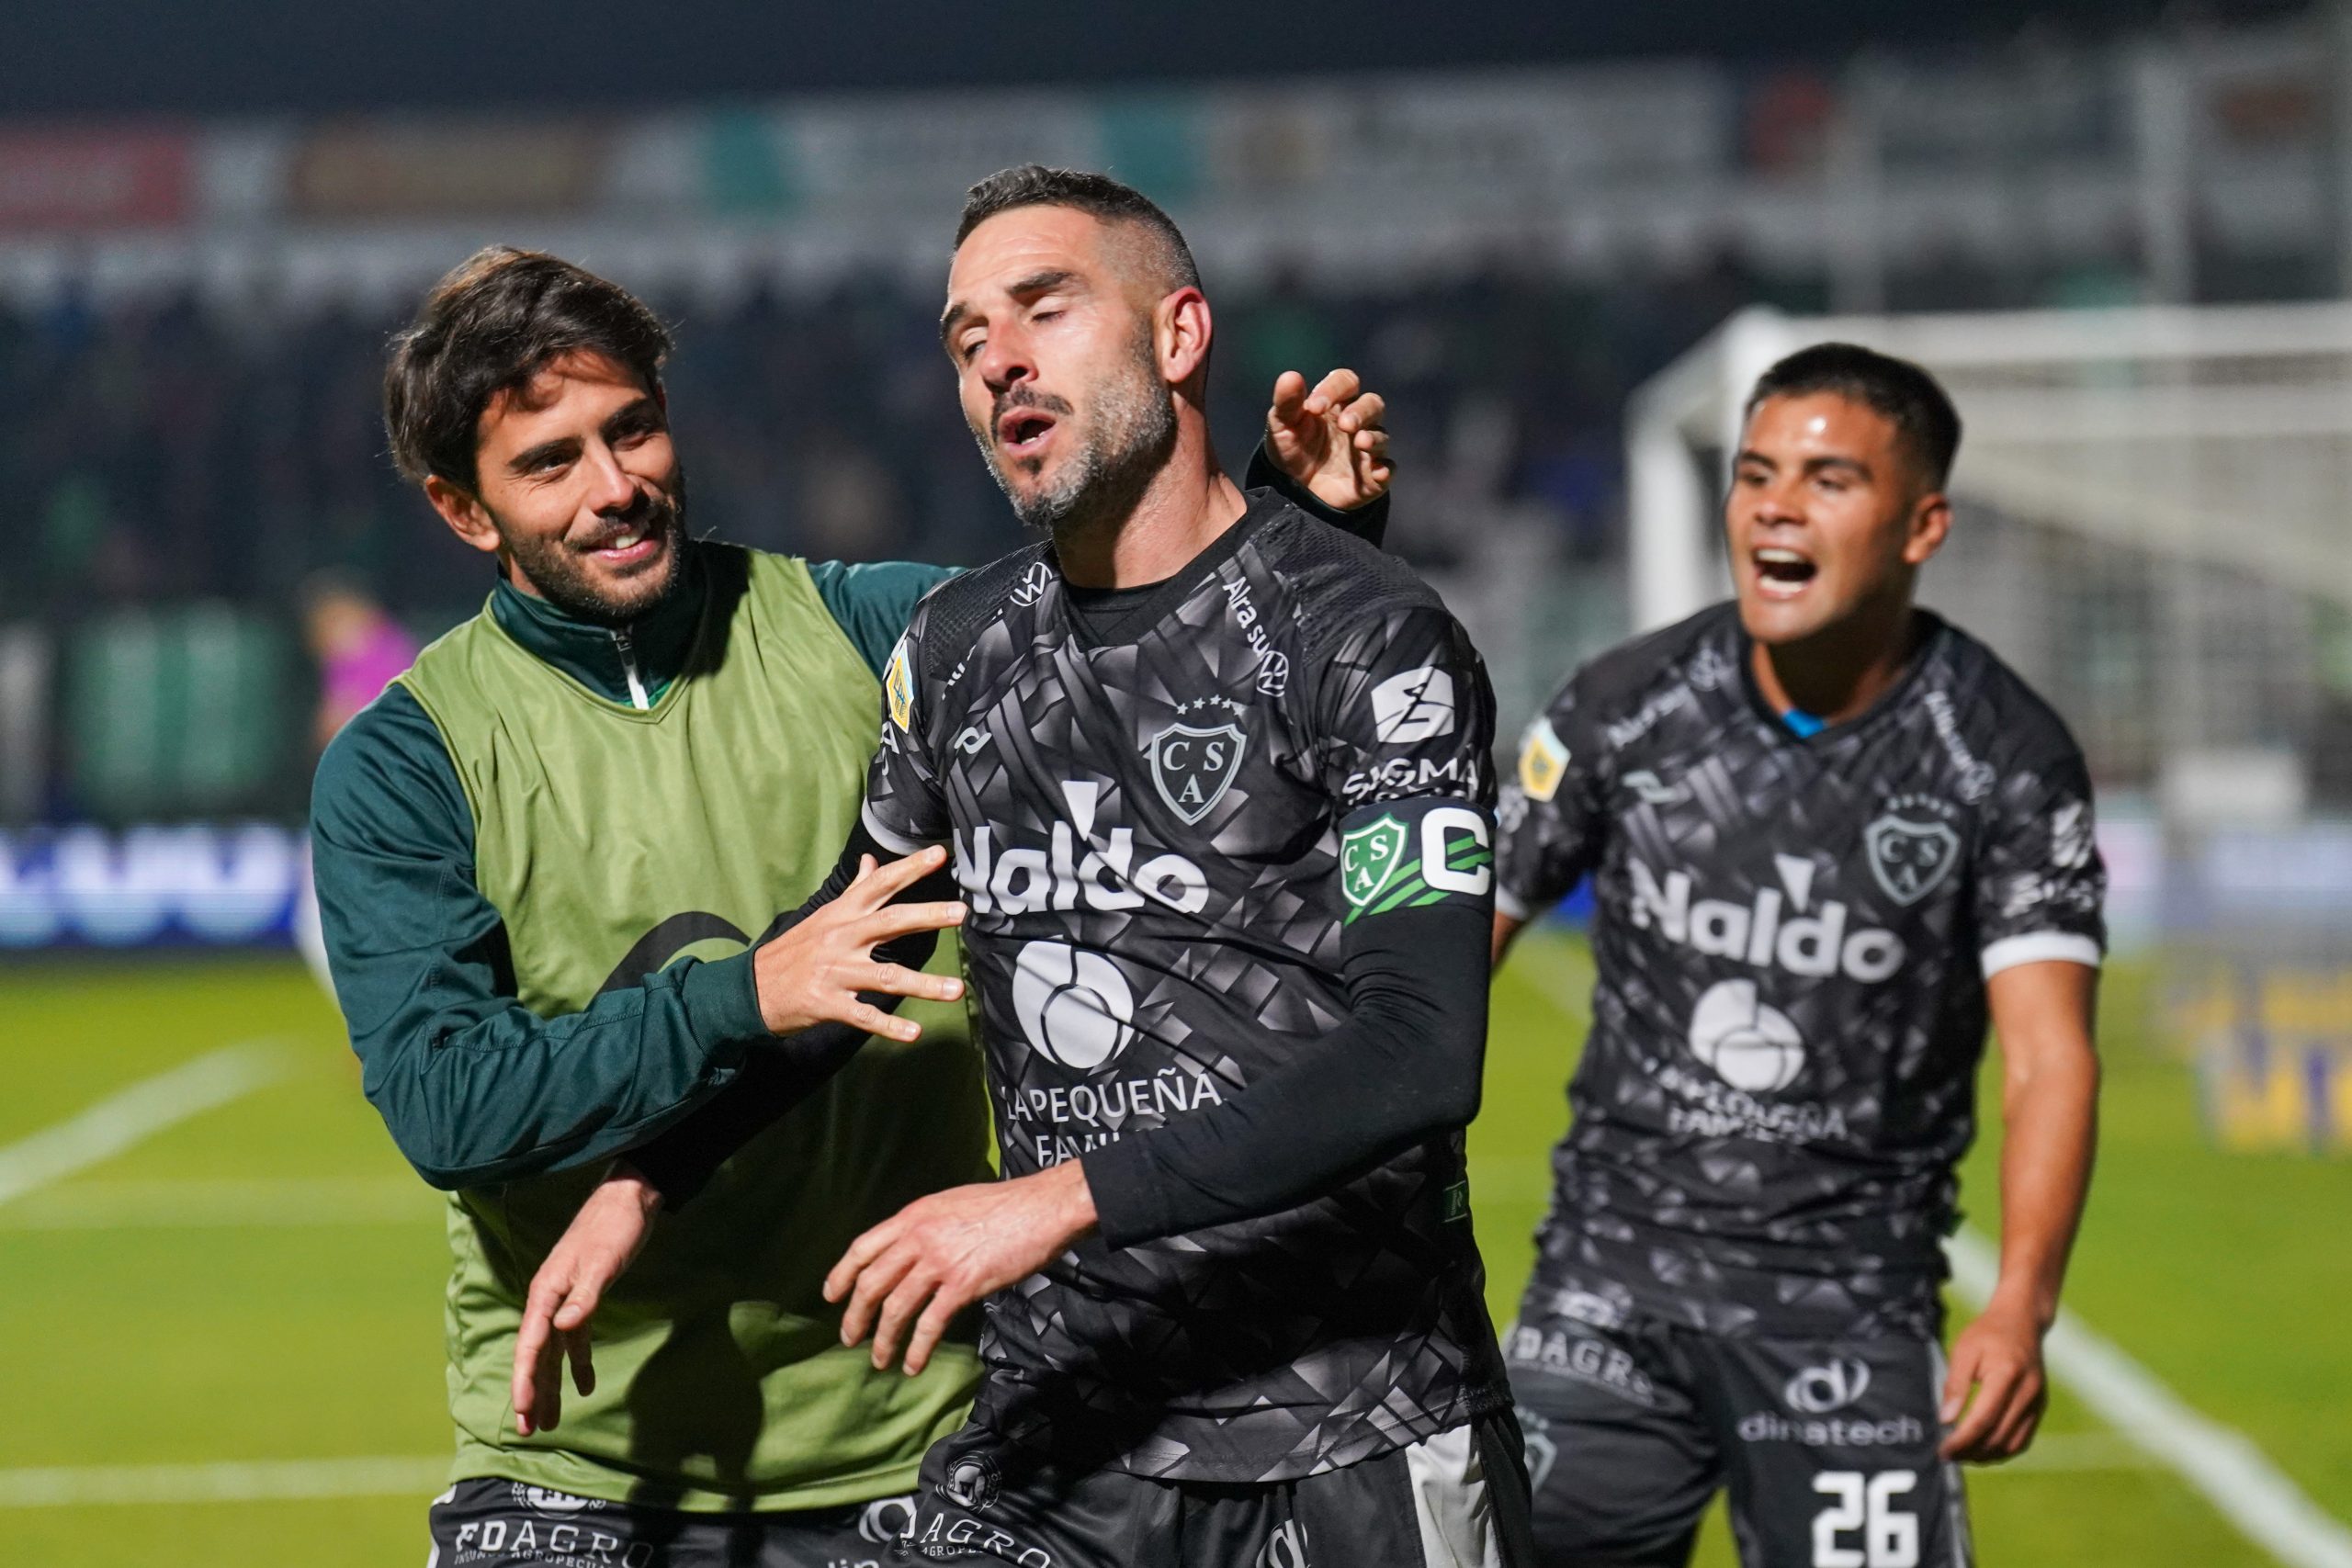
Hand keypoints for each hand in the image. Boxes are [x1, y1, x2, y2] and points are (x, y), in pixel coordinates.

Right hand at [511, 1167, 660, 1436]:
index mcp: (546, 1291)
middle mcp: (549, 1300)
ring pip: (553, 1353)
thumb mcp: (603, 1262)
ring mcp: (565, 1302)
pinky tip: (584, 1388)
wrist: (630, 1200)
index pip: (530, 1344)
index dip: (524, 1379)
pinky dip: (579, 1364)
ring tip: (549, 1424)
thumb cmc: (615, 1228)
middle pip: (535, 1355)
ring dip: (551, 1386)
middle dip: (531, 1393)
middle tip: (528, 1432)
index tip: (522, 1409)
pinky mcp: (584, 1300)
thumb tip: (563, 1327)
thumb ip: (584, 1296)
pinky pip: (575, 1341)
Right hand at [755, 847, 965, 1038]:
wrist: (752, 989)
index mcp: (842, 914)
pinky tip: (914, 1033)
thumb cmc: (795, 951)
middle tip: (961, 912)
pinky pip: (864, 1015)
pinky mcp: (828, 1004)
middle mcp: (841, 938)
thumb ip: (853, 889)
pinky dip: (889, 1026)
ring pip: (885, 976)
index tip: (939, 854)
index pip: (879, 884)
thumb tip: (870, 860)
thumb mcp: (823, 916)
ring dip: (923, 984)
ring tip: (956, 989)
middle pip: (889, 922)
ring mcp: (835, 972)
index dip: (909, 868)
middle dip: (926, 917)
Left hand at [823, 1160, 1097, 1376]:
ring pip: (896, 1308)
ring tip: (879, 1361)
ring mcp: (940, 1262)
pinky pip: (930, 1324)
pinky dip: (917, 1349)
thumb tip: (911, 1251)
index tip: (832, 1296)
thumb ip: (926, 1226)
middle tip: (850, 1338)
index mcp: (914, 1216)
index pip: (862, 1247)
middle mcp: (919, 1238)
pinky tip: (912, 1365)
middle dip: (855, 1316)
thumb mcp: (952, 1204)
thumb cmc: (1005, 1205)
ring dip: (883, 1340)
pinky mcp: (964, 1285)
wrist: (1043, 1208)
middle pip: (872, 1283)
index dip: (842, 1274)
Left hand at [1265, 368, 1391, 509]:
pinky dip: (1384, 470)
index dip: (1334, 389)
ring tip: (1361, 442)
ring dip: (1374, 438)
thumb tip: (1290, 376)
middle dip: (1361, 412)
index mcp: (1336, 404)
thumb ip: (1286, 402)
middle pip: (1373, 404)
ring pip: (1382, 436)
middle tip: (1345, 424)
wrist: (1293, 493)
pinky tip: (1377, 473)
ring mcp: (1366, 450)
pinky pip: (1387, 470)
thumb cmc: (1291, 451)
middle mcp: (1356, 423)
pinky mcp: (1372, 477)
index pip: (1346, 382)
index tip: (1313, 408)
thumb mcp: (1282, 426)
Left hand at [1939, 1301, 2048, 1460]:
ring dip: (1986, 1455)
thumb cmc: (1987, 1334)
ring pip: (2012, 1444)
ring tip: (1961, 1455)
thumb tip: (1946, 1419)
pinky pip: (2022, 1439)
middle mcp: (2027, 1393)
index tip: (1942, 1450)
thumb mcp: (1964, 1351)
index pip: (1983, 1419)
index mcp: (2007, 1375)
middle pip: (1997, 1435)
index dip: (1962, 1440)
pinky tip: (1982, 1450)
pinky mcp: (2039, 1408)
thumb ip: (1955, 1384)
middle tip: (1947, 1455)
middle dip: (1970, 1451)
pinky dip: (2002, 1450)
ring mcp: (2037, 1403)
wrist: (2022, 1322)